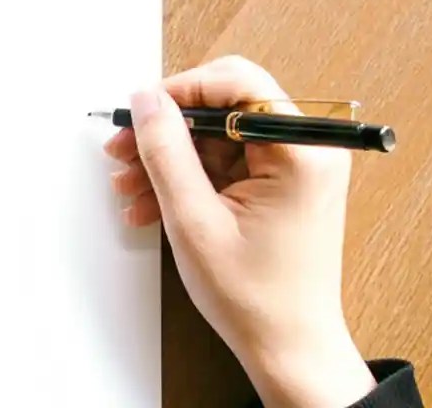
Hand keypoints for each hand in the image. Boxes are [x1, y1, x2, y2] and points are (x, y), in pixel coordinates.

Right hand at [106, 56, 375, 407]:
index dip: (182, 90)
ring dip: (168, 158)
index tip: (142, 112)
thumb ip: (166, 152)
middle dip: (168, 128)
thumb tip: (147, 100)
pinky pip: (224, 163)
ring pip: (216, 136)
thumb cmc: (256, 297)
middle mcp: (307, 150)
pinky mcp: (280, 185)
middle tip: (124, 148)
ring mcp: (294, 168)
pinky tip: (151, 203)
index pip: (237, 83)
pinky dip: (186, 179)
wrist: (288, 349)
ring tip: (129, 187)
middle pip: (223, 106)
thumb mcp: (194, 220)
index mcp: (301, 152)